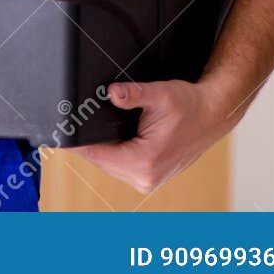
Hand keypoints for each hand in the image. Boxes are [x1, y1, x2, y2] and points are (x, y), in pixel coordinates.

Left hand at [72, 77, 242, 195]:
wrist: (213, 115)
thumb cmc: (190, 106)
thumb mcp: (161, 94)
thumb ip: (133, 94)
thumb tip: (111, 92)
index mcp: (144, 163)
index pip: (94, 154)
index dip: (75, 139)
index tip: (59, 127)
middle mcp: (144, 178)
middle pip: (98, 159)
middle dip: (88, 139)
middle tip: (76, 117)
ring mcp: (146, 180)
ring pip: (107, 163)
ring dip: (101, 146)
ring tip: (99, 124)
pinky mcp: (147, 177)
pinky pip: (118, 164)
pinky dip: (112, 150)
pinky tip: (114, 135)